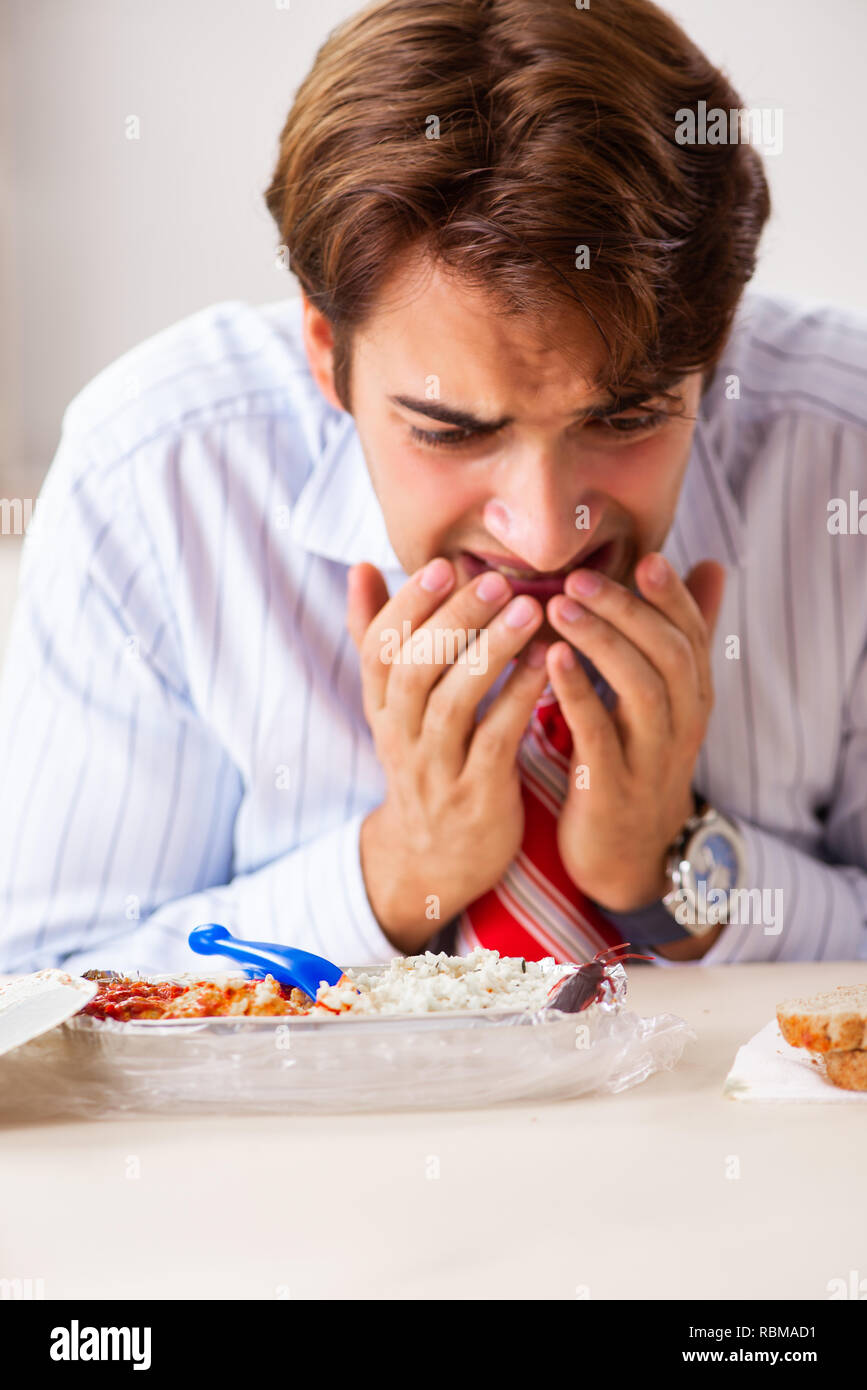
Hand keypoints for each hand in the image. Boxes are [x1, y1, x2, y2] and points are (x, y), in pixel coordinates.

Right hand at [347, 558, 549, 951]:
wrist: (435, 859)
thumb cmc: (427, 759)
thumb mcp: (394, 707)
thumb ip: (381, 638)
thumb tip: (362, 566)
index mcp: (382, 708)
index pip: (378, 649)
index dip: (406, 606)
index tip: (442, 565)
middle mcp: (400, 736)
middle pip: (414, 669)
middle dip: (452, 619)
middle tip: (495, 580)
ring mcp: (436, 769)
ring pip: (452, 703)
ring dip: (489, 652)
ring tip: (529, 611)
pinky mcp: (476, 796)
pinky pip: (494, 741)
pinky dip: (518, 700)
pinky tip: (545, 667)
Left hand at [544, 553, 725, 912]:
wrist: (626, 855)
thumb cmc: (637, 759)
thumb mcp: (666, 700)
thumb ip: (683, 636)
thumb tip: (710, 566)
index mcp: (693, 696)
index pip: (693, 634)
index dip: (671, 595)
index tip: (646, 557)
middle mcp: (682, 722)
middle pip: (669, 653)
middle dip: (628, 609)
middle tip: (580, 576)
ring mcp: (651, 757)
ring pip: (641, 689)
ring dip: (602, 642)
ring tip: (559, 606)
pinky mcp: (614, 787)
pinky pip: (600, 734)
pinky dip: (578, 693)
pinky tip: (551, 661)